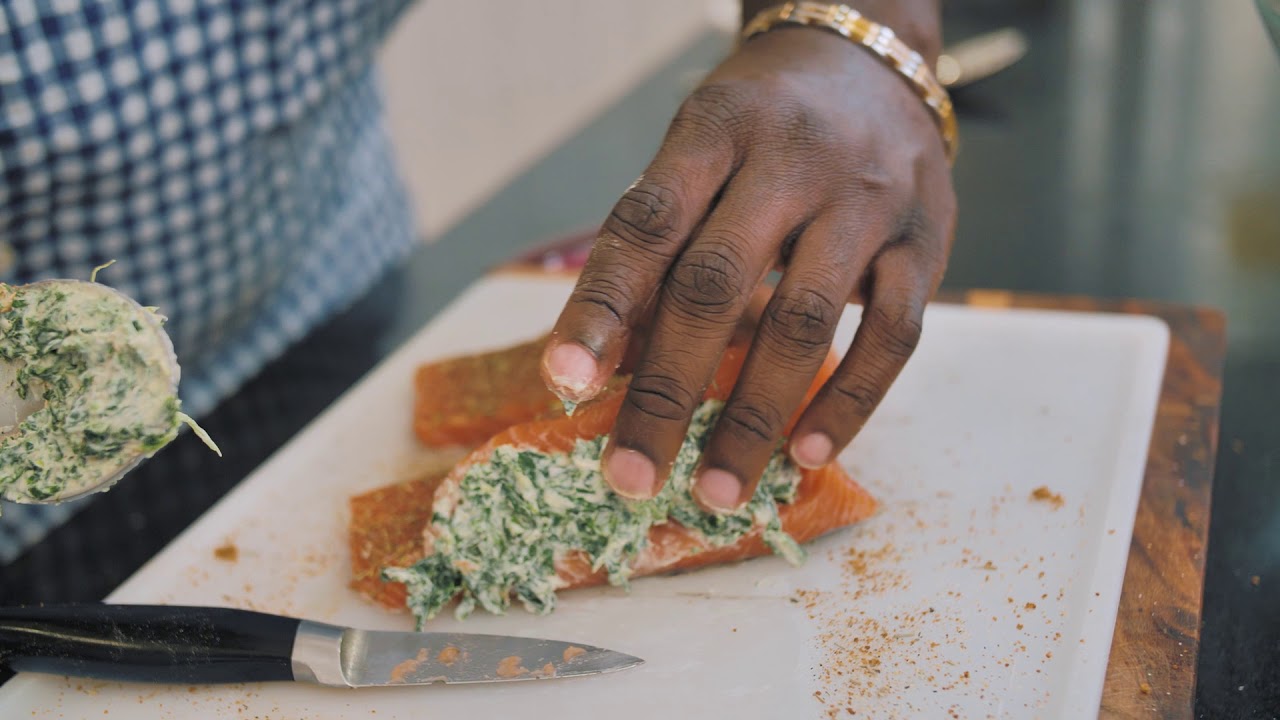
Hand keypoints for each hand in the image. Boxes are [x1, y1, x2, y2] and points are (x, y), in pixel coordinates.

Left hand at [541, 24, 956, 510]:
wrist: (872, 61)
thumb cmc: (761, 126)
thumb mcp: (698, 150)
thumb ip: (660, 240)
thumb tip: (604, 361)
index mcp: (717, 131)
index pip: (647, 224)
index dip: (602, 307)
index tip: (564, 382)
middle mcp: (793, 160)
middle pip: (717, 287)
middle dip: (667, 393)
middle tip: (631, 477)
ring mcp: (867, 201)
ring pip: (805, 323)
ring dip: (754, 419)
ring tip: (716, 492)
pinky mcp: (925, 241)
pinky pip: (892, 335)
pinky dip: (848, 402)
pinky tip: (806, 455)